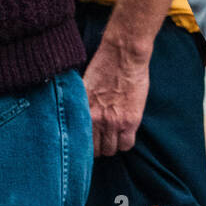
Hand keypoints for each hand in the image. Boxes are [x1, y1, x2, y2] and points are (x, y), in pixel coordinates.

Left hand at [83, 36, 150, 156]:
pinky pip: (127, 144)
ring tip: (113, 136)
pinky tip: (124, 134)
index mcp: (82, 112)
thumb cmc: (103, 66)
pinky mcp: (131, 120)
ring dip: (112, 145)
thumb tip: (74, 116)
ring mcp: (114, 122)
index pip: (80, 142)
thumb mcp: (83, 86)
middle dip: (98, 146)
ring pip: (111, 149)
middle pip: (95, 150)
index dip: (84, 145)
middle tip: (101, 139)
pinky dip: (125, 143)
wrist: (124, 56)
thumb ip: (80, 105)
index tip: (88, 141)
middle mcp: (96, 120)